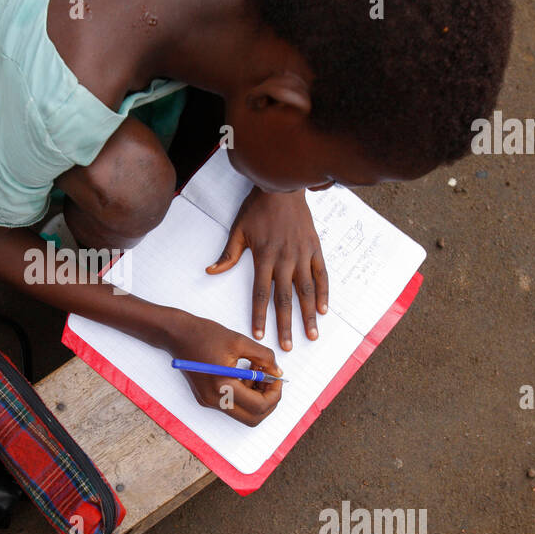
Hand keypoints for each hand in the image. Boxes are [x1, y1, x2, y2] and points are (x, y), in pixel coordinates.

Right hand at [166, 312, 281, 426]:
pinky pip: (233, 405)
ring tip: (255, 372)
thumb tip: (277, 372)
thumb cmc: (205, 335)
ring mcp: (209, 401)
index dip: (274, 394)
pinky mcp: (206, 398)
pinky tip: (243, 374)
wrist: (178, 335)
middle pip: (253, 418)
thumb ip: (263, 357)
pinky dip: (244, 394)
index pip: (258, 406)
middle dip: (268, 401)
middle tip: (271, 381)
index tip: (277, 378)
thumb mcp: (240, 341)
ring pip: (244, 413)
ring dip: (256, 397)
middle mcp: (214, 399)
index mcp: (222, 385)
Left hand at [206, 187, 327, 349]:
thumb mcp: (238, 230)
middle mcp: (285, 259)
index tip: (259, 335)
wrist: (282, 187)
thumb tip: (211, 271)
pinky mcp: (315, 248)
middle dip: (286, 324)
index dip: (260, 316)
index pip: (261, 293)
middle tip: (287, 346)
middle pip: (285, 298)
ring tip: (311, 334)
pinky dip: (323, 292)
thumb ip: (228, 255)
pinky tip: (323, 310)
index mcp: (264, 257)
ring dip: (308, 314)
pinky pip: (321, 274)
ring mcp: (302, 254)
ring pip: (306, 290)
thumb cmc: (257, 209)